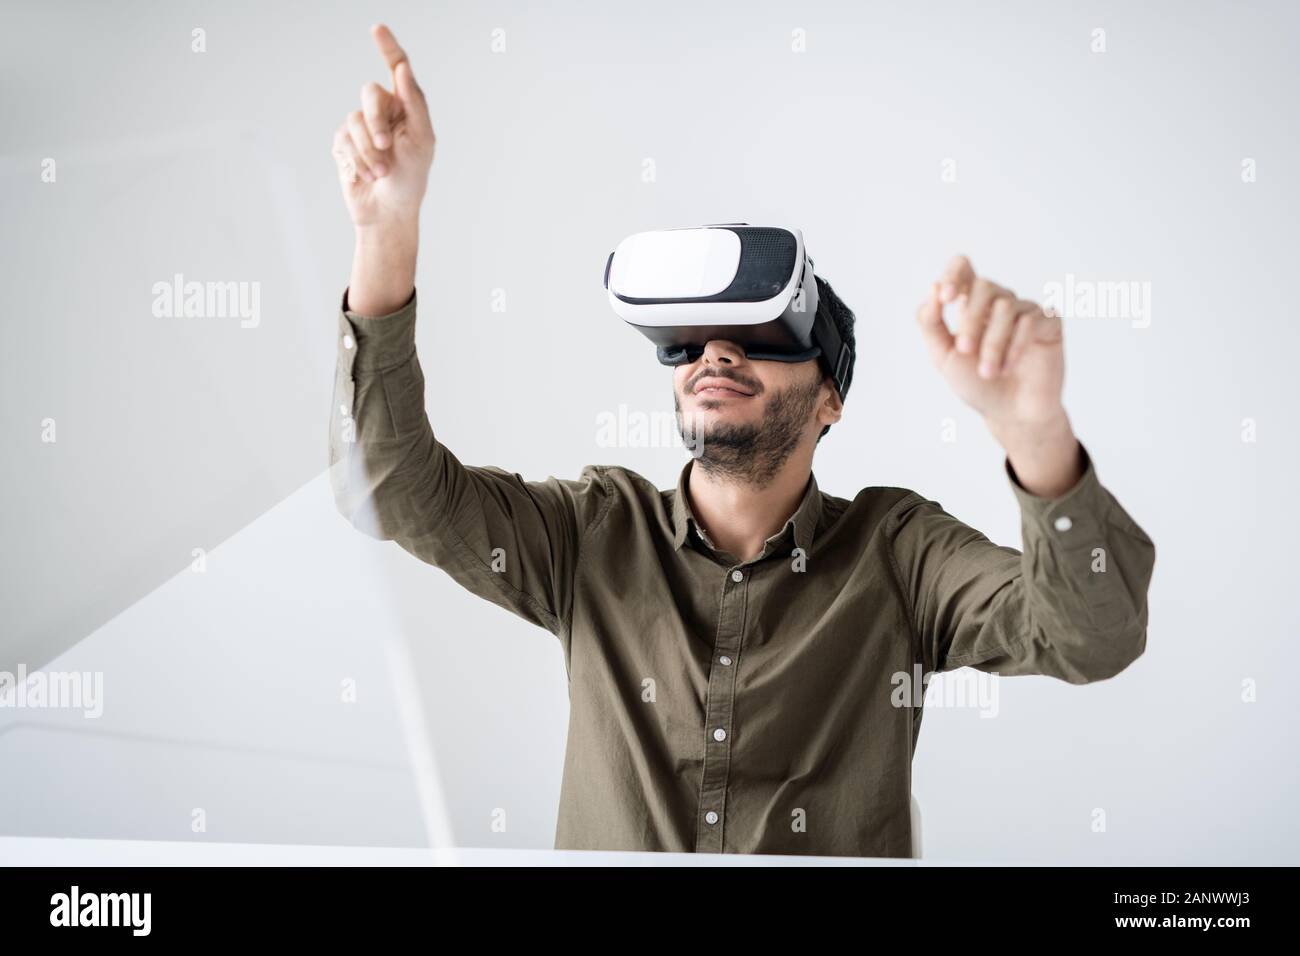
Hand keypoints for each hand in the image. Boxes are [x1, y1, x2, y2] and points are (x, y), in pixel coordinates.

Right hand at [331, 24, 435, 230]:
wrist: (388, 212)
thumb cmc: (412, 180)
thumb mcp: (422, 141)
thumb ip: (415, 103)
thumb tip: (403, 69)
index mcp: (406, 108)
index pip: (397, 69)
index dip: (388, 48)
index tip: (377, 28)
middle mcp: (383, 112)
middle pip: (370, 93)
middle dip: (377, 120)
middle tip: (386, 146)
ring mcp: (361, 127)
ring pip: (355, 119)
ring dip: (369, 149)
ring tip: (381, 172)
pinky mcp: (343, 143)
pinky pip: (344, 139)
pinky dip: (357, 159)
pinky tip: (367, 175)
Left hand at [916, 255, 1081, 496]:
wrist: (1009, 414)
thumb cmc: (976, 384)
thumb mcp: (943, 356)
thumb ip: (931, 323)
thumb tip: (934, 287)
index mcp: (971, 304)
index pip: (963, 267)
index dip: (954, 274)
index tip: (946, 298)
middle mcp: (999, 301)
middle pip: (984, 285)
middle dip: (970, 321)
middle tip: (965, 351)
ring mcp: (1026, 310)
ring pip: (1006, 306)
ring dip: (992, 342)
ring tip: (988, 372)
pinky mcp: (1049, 323)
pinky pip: (1031, 320)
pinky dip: (1014, 346)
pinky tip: (1008, 367)